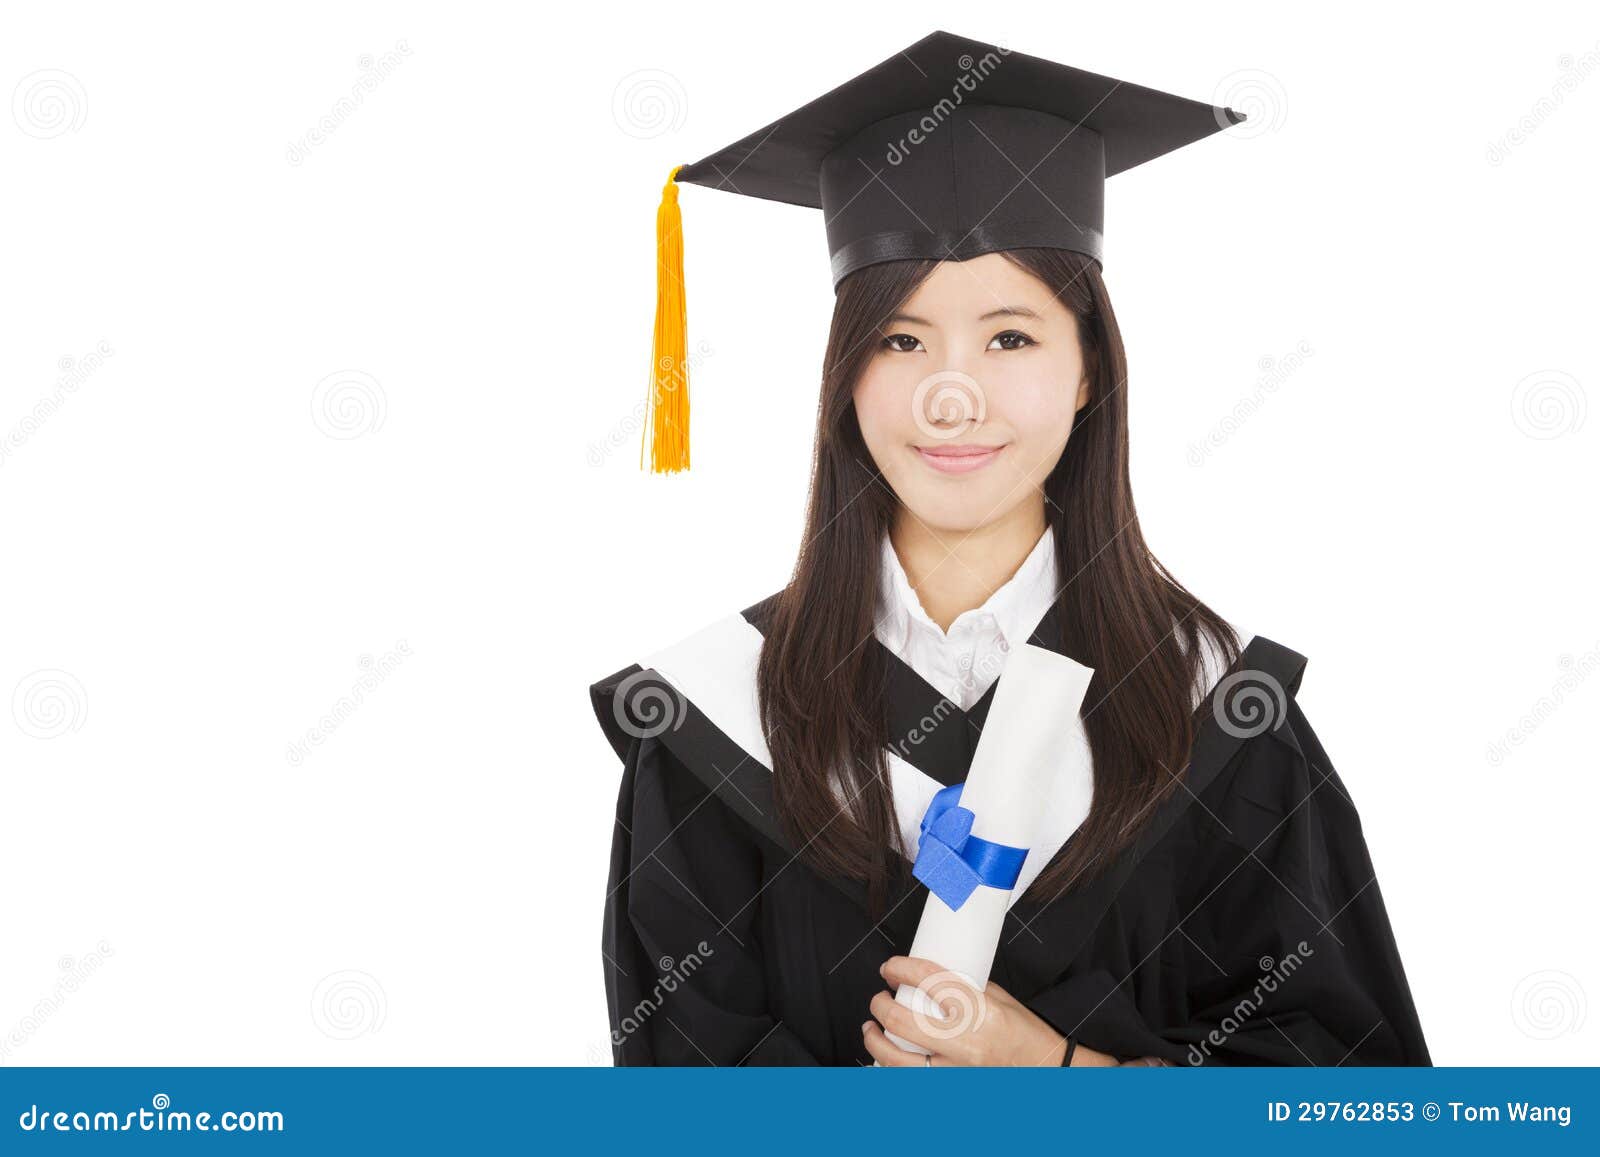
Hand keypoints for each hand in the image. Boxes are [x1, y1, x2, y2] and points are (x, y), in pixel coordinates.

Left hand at [862, 955, 1069, 1066]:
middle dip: (881, 1005)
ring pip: (899, 1059)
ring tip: (870, 1028)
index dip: (902, 969)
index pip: (929, 982)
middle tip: (879, 997)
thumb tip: (928, 979)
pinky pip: (912, 1079)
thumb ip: (963, 988)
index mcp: (979, 1011)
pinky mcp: (952, 1086)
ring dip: (876, 1041)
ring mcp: (957, 1070)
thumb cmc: (1025, 1033)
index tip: (891, 967)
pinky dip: (893, 1068)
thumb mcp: (997, 998)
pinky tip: (885, 1057)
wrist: (1044, 1068)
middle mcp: (966, 1042)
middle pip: (904, 1021)